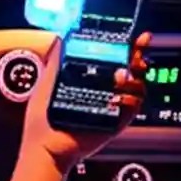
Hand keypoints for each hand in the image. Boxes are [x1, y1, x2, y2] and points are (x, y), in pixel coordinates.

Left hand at [20, 32, 150, 174]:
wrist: (45, 145)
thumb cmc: (42, 116)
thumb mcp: (47, 80)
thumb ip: (56, 59)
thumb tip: (63, 35)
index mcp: (91, 77)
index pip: (114, 56)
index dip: (126, 45)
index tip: (134, 36)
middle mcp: (105, 89)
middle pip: (131, 68)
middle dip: (138, 57)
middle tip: (136, 53)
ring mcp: (113, 106)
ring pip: (137, 86)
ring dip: (134, 78)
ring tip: (120, 77)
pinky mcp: (116, 122)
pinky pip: (133, 107)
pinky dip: (130, 99)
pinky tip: (117, 96)